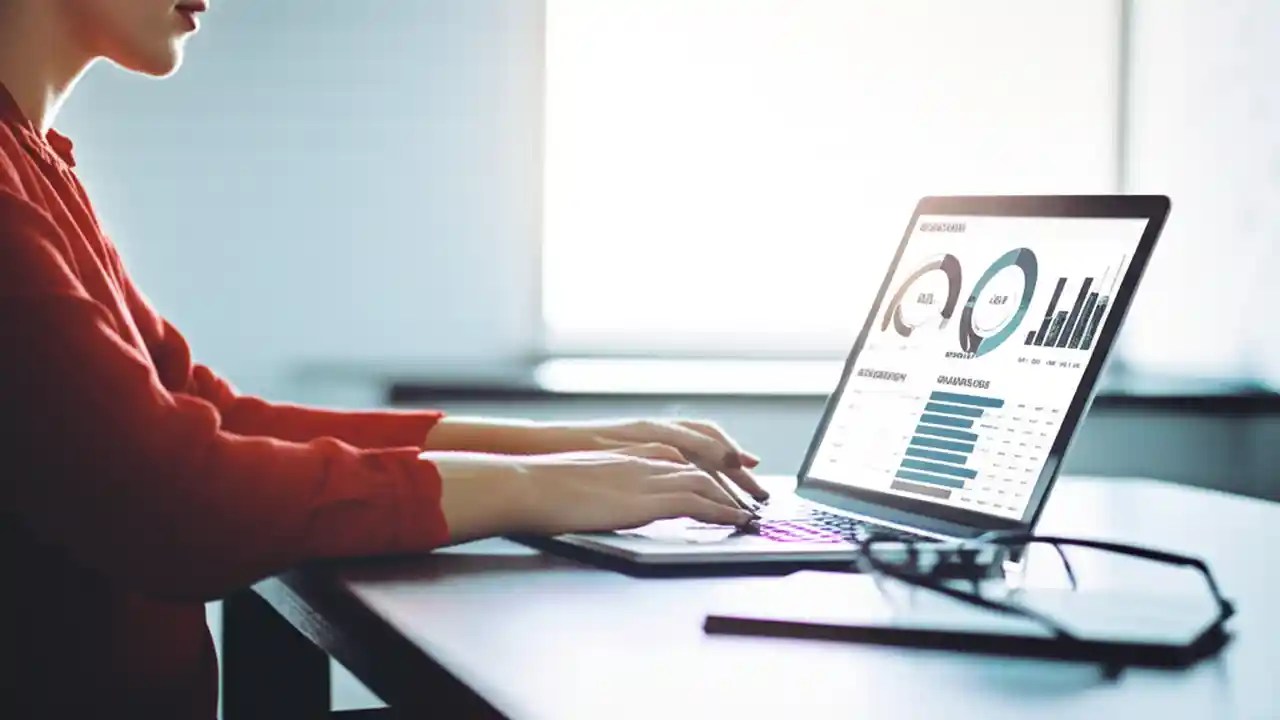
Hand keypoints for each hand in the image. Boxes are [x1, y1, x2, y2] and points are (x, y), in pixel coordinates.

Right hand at [425, 416, 765, 499]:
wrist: (528, 482)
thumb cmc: (545, 483)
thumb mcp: (587, 472)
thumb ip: (612, 476)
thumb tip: (619, 492)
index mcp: (632, 446)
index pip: (687, 447)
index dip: (716, 456)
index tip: (737, 466)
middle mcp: (646, 454)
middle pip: (706, 460)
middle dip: (735, 475)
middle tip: (759, 491)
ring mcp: (647, 474)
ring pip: (707, 479)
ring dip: (734, 493)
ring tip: (754, 510)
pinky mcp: (646, 497)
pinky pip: (696, 501)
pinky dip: (721, 509)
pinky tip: (735, 519)